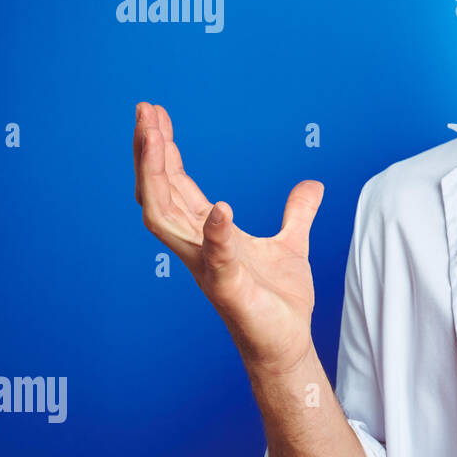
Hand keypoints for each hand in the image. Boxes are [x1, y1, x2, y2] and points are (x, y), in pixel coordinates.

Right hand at [133, 101, 324, 373]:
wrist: (287, 343)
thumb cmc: (278, 300)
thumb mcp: (292, 244)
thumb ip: (297, 213)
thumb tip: (311, 184)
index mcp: (207, 234)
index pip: (176, 185)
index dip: (163, 151)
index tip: (155, 115)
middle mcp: (197, 247)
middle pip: (159, 193)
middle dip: (149, 153)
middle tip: (144, 113)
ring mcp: (207, 268)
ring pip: (166, 218)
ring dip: (158, 178)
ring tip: (155, 140)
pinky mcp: (228, 289)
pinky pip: (215, 257)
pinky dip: (216, 232)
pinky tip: (219, 206)